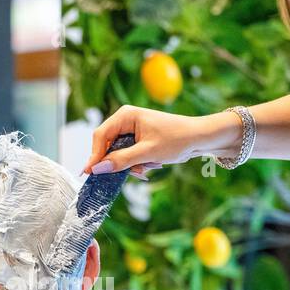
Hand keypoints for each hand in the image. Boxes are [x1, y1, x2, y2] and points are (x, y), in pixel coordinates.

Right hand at [83, 105, 240, 176]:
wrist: (199, 138)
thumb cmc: (176, 140)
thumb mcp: (147, 153)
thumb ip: (121, 160)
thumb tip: (98, 169)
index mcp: (125, 115)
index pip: (100, 136)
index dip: (94, 156)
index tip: (90, 174)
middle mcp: (125, 120)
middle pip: (107, 146)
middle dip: (118, 162)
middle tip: (132, 172)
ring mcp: (132, 130)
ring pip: (118, 153)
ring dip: (130, 165)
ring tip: (146, 169)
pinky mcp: (138, 139)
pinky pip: (128, 155)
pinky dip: (136, 164)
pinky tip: (149, 166)